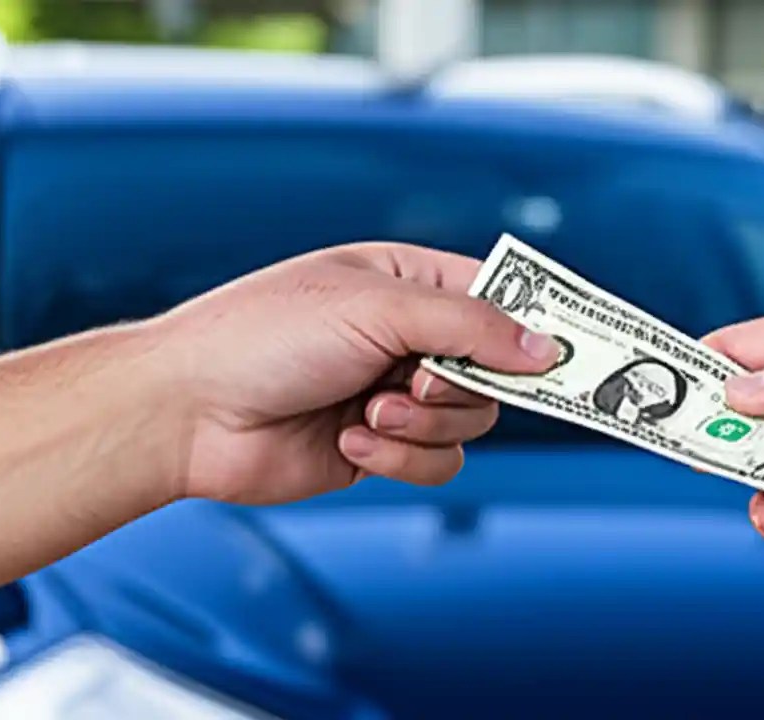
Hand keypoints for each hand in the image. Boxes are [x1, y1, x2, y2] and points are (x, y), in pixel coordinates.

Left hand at [153, 243, 558, 503]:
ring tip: (367, 412)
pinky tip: (349, 441)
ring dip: (423, 424)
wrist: (186, 414)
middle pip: (496, 369)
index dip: (536, 323)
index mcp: (407, 281)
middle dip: (458, 384)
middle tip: (414, 381)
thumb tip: (547, 348)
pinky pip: (438, 462)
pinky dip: (400, 457)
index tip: (577, 352)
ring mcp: (397, 394)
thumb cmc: (265, 337)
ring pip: (471, 422)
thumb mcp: (377, 309)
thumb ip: (472, 326)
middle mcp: (408, 337)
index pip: (498, 295)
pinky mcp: (382, 448)